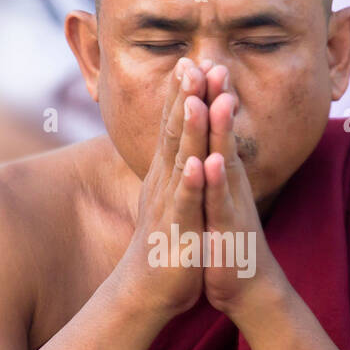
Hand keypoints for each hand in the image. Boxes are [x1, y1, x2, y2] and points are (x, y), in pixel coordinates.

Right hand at [113, 57, 208, 320]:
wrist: (150, 290)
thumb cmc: (168, 243)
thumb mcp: (173, 197)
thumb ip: (176, 168)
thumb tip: (179, 143)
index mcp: (167, 174)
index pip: (172, 126)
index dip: (180, 93)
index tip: (190, 59)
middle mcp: (164, 183)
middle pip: (172, 133)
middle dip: (183, 98)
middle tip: (190, 62)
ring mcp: (170, 205)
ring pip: (179, 162)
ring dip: (187, 131)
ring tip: (195, 99)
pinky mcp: (179, 231)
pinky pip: (187, 204)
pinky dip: (192, 184)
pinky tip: (198, 163)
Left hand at [198, 63, 287, 326]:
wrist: (250, 291)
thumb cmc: (230, 245)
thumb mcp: (220, 202)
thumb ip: (218, 173)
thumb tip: (211, 147)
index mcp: (224, 177)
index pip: (215, 131)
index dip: (207, 98)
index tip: (198, 62)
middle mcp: (231, 186)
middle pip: (223, 136)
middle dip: (217, 100)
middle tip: (213, 62)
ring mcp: (232, 207)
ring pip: (224, 164)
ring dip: (219, 133)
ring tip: (214, 100)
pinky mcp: (227, 232)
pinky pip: (219, 205)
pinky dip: (213, 184)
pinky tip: (207, 163)